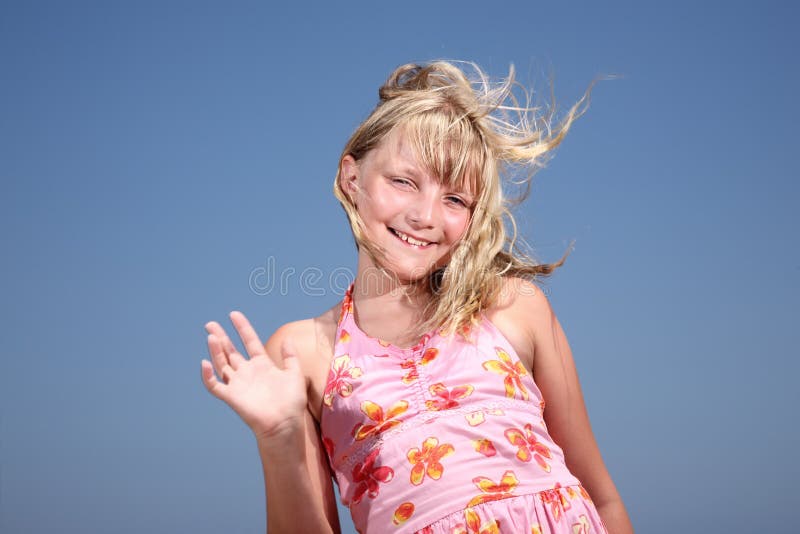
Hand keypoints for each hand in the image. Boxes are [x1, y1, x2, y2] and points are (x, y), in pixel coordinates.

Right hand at [201, 311, 306, 442]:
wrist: (285, 424)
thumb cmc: (291, 402)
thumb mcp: (294, 374)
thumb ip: (290, 356)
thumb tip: (287, 338)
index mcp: (262, 365)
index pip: (249, 342)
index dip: (242, 328)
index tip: (234, 314)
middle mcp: (247, 372)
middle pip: (230, 351)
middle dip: (221, 337)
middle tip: (210, 324)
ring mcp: (238, 384)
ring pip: (221, 363)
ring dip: (215, 350)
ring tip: (211, 336)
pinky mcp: (232, 396)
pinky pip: (215, 386)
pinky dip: (207, 376)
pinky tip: (205, 363)